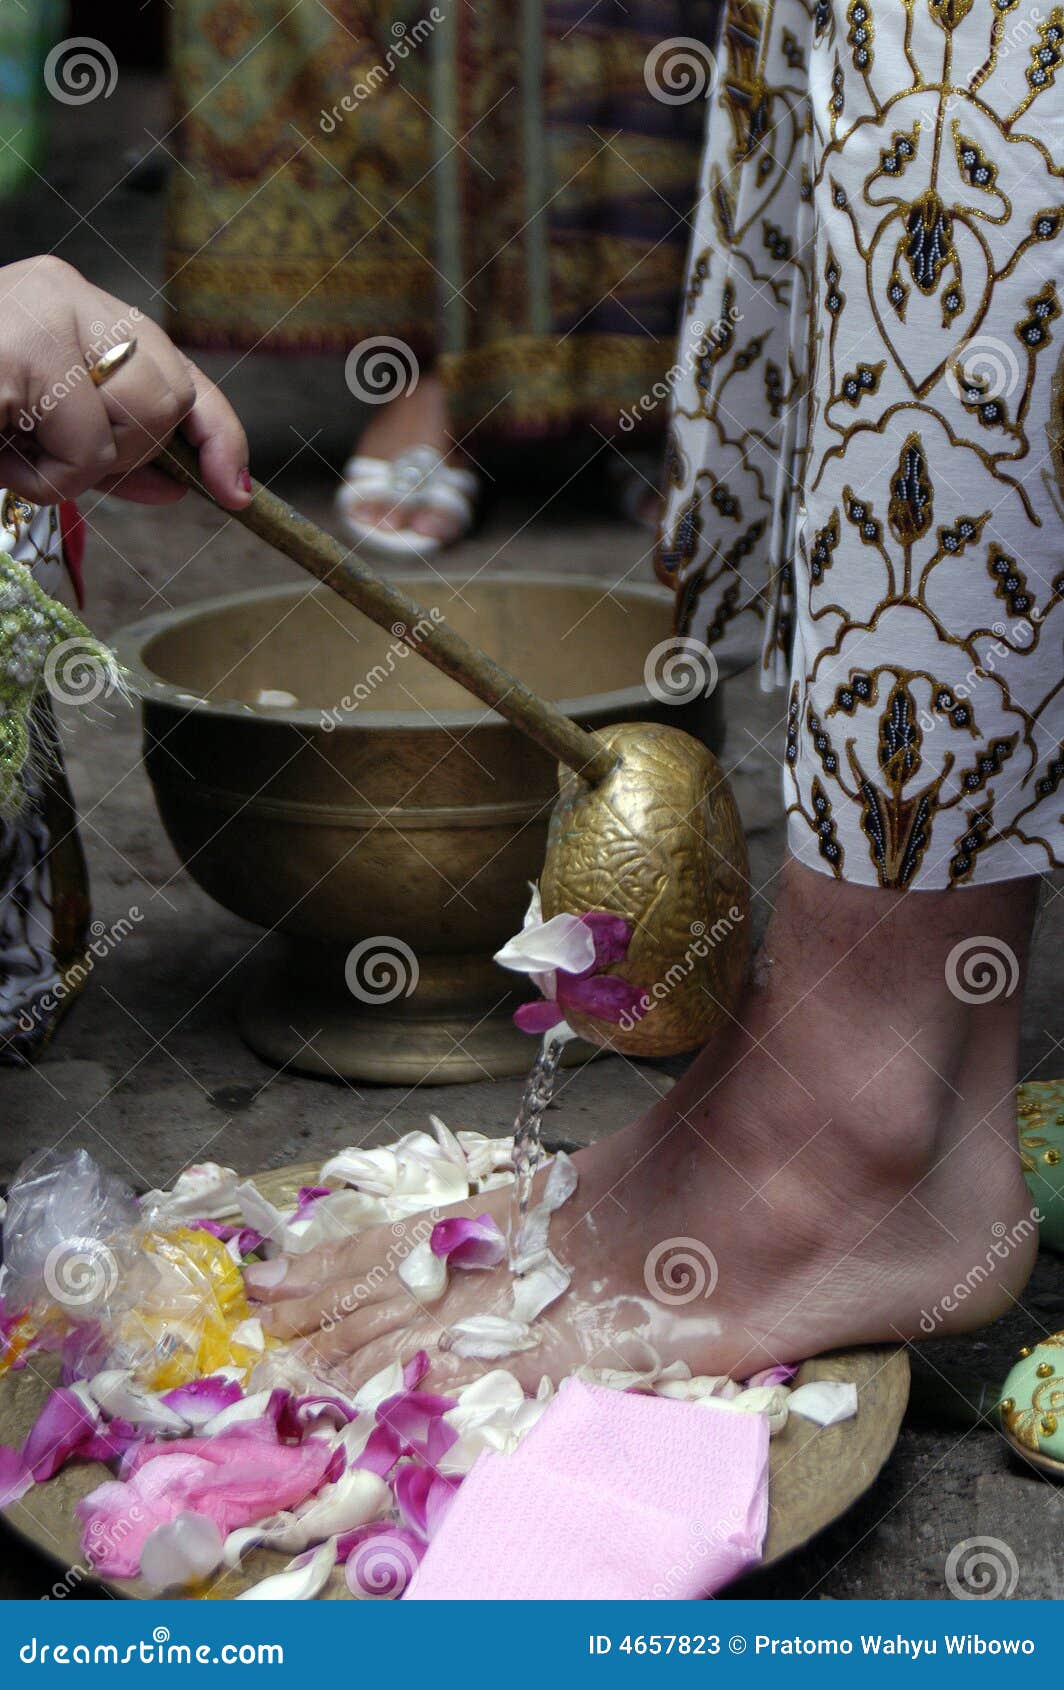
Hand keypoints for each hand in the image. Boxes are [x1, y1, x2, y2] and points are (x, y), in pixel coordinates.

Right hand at [0, 256, 249, 508]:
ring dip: (84, 469)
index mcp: (72, 304)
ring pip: (144, 420)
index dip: (216, 432)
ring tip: (16, 452)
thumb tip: (180, 485)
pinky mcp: (22, 350)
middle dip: (131, 453)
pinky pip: (85, 450)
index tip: (234, 489)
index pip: (175, 366)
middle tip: (53, 457)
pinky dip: (45, 481)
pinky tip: (1, 458)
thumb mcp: (42, 434)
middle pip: (173, 395)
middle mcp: (65, 292)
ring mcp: (46, 312)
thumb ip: (111, 453)